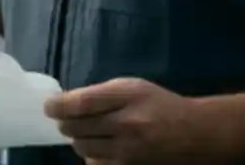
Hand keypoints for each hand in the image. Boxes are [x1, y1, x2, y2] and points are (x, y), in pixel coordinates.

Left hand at [44, 78, 212, 164]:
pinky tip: (103, 149)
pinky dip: (93, 157)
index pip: (81, 103)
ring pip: (82, 148)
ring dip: (80, 140)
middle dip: (67, 123)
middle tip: (69, 119)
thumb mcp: (134, 88)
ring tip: (92, 133)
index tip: (48, 106)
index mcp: (128, 96)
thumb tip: (64, 104)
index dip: (58, 105)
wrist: (195, 135)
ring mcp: (127, 152)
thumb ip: (101, 95)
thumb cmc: (160, 105)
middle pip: (76, 128)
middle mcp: (127, 124)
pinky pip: (94, 164)